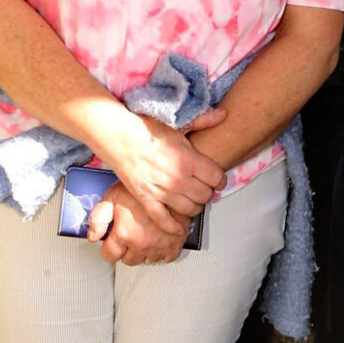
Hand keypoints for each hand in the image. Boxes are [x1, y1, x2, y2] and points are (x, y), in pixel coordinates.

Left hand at [86, 183, 188, 265]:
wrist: (169, 182)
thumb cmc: (143, 187)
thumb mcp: (113, 196)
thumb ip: (99, 217)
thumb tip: (92, 236)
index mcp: (124, 234)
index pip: (109, 256)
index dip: (109, 248)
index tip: (113, 241)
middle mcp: (141, 244)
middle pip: (128, 260)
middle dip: (127, 250)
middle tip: (130, 234)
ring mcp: (159, 246)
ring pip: (147, 260)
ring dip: (145, 251)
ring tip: (145, 233)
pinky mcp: (175, 245)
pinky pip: (165, 258)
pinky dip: (162, 251)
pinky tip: (159, 239)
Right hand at [103, 112, 225, 224]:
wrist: (119, 137)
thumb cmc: (148, 128)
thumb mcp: (179, 123)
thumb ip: (203, 121)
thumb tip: (224, 114)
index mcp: (189, 160)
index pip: (216, 178)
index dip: (220, 179)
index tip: (217, 179)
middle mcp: (178, 179)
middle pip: (205, 195)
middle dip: (207, 192)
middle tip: (203, 187)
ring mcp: (162, 192)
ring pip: (190, 209)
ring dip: (194, 206)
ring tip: (192, 199)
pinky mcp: (147, 200)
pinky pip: (164, 220)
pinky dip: (173, 227)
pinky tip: (178, 228)